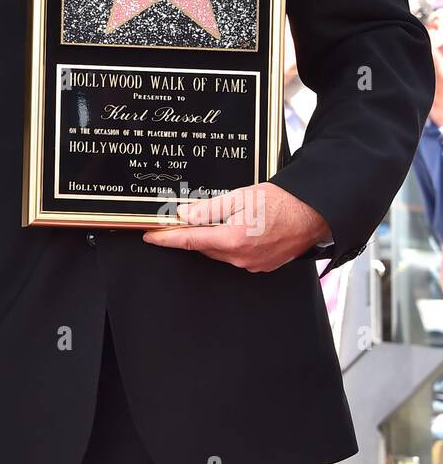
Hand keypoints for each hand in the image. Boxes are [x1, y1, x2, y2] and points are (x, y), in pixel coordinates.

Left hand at [141, 182, 328, 271]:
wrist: (313, 214)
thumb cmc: (281, 203)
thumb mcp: (240, 197)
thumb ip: (209, 208)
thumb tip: (184, 216)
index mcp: (233, 240)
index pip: (190, 240)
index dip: (167, 238)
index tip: (151, 236)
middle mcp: (241, 257)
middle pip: (204, 246)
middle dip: (194, 233)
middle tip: (186, 218)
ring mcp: (252, 265)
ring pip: (219, 252)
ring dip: (213, 238)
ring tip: (223, 218)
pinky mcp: (261, 266)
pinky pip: (236, 256)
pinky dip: (229, 244)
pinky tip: (238, 228)